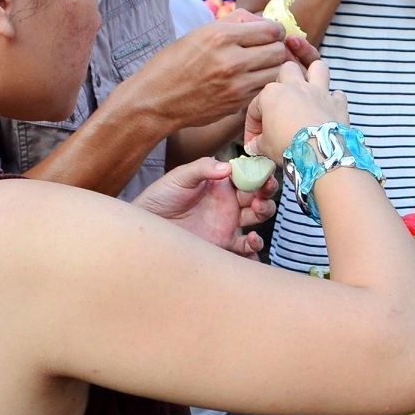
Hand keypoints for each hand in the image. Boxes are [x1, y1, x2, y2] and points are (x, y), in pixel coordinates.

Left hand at [132, 158, 276, 258]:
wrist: (147, 226)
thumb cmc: (160, 197)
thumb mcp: (180, 177)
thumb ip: (203, 168)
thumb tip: (228, 167)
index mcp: (222, 183)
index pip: (249, 175)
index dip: (260, 173)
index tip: (264, 173)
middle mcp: (229, 202)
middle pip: (259, 195)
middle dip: (267, 193)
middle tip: (261, 194)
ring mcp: (228, 223)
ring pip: (258, 218)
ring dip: (264, 212)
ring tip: (258, 210)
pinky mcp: (223, 243)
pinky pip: (246, 247)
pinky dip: (255, 246)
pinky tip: (252, 241)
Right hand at [140, 19, 289, 128]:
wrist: (156, 100)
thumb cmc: (175, 63)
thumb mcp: (200, 33)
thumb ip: (235, 22)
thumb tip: (264, 21)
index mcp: (221, 36)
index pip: (271, 29)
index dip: (276, 30)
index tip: (271, 33)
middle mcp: (232, 60)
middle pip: (279, 51)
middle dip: (277, 48)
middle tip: (268, 49)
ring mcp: (237, 86)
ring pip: (277, 73)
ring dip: (273, 68)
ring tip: (261, 65)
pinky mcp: (238, 104)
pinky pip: (264, 89)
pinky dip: (263, 84)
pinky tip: (250, 81)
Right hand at [244, 59, 351, 162]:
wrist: (320, 153)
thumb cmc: (287, 146)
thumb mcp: (265, 147)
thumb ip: (258, 144)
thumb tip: (253, 146)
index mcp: (272, 94)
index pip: (256, 106)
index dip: (253, 125)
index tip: (254, 140)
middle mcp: (296, 87)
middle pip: (287, 70)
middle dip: (284, 81)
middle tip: (283, 102)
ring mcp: (319, 92)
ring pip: (317, 68)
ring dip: (314, 76)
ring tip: (309, 90)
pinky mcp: (337, 103)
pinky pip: (338, 94)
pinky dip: (334, 101)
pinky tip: (329, 110)